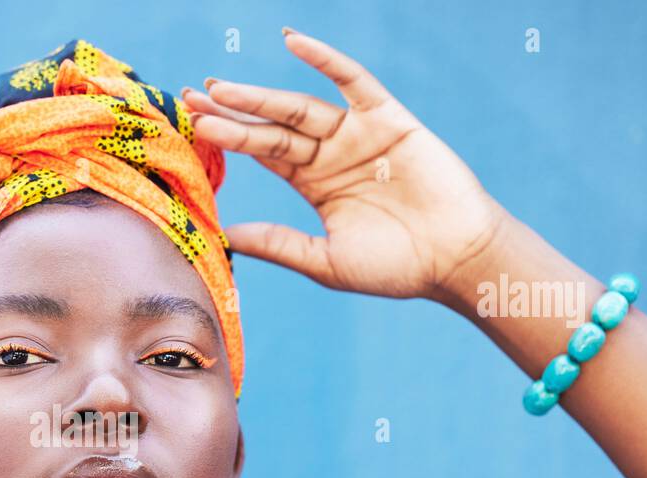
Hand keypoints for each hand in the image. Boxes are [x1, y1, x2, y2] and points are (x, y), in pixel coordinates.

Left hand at [182, 28, 509, 301]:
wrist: (454, 260)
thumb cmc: (395, 268)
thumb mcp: (324, 260)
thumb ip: (278, 244)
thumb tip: (226, 237)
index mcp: (313, 184)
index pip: (262, 154)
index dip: (228, 138)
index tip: (192, 126)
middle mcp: (330, 154)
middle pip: (272, 127)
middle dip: (233, 112)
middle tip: (191, 99)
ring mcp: (358, 135)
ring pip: (301, 107)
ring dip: (262, 95)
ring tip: (221, 87)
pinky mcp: (388, 120)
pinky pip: (353, 82)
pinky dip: (325, 60)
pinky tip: (293, 42)